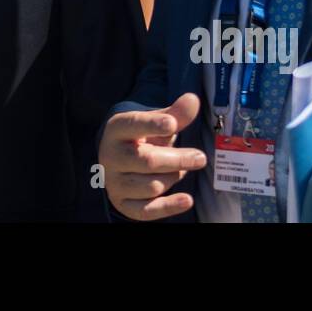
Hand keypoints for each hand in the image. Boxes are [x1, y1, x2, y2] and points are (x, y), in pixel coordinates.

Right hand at [99, 93, 206, 219]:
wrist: (121, 162)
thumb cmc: (142, 138)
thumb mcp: (155, 123)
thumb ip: (175, 114)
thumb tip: (192, 100)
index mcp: (116, 129)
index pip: (132, 125)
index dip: (152, 125)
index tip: (173, 124)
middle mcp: (110, 156)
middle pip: (146, 160)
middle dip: (177, 159)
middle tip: (200, 157)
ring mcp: (115, 182)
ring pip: (151, 185)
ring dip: (172, 178)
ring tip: (178, 170)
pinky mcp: (124, 203)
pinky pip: (147, 210)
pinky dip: (169, 206)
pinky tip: (187, 200)